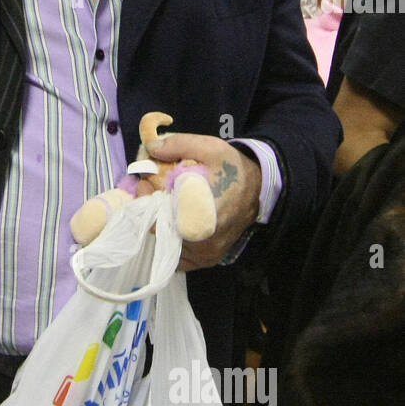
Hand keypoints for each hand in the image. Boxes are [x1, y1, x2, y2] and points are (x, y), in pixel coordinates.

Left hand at [143, 133, 261, 271]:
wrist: (261, 188)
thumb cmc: (234, 169)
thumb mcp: (210, 148)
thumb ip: (178, 145)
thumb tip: (151, 148)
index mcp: (198, 214)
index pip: (154, 216)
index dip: (144, 198)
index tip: (145, 182)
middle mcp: (200, 240)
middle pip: (158, 231)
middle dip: (150, 210)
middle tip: (153, 192)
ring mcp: (204, 254)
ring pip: (167, 245)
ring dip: (161, 225)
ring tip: (165, 204)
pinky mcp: (208, 259)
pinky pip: (179, 258)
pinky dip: (173, 242)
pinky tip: (176, 222)